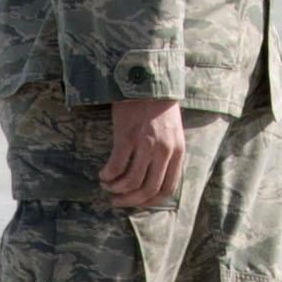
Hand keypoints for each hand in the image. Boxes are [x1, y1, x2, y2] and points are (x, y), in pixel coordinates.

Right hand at [94, 96, 183, 214]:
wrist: (146, 79)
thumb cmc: (158, 105)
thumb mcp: (173, 131)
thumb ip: (168, 154)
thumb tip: (154, 177)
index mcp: (177, 151)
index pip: (167, 188)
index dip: (150, 201)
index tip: (137, 202)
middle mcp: (164, 151)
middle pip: (148, 189)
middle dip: (130, 201)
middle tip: (117, 201)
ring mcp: (146, 144)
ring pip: (131, 182)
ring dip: (116, 189)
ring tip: (107, 186)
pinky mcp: (127, 136)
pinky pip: (116, 166)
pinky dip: (108, 176)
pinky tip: (103, 175)